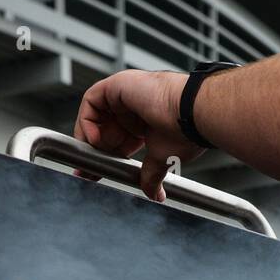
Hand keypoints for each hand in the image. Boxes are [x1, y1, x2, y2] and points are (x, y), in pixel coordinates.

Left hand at [73, 69, 204, 201]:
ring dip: (88, 138)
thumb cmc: (186, 131)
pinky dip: (87, 121)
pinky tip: (96, 139)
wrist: (193, 114)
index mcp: (143, 122)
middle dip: (92, 151)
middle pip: (102, 128)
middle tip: (87, 171)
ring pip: (94, 114)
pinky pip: (91, 101)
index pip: (116, 140)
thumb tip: (155, 195)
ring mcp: (124, 93)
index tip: (95, 174)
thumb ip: (152, 176)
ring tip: (92, 157)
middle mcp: (133, 106)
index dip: (104, 157)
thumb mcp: (162, 160)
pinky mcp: (117, 85)